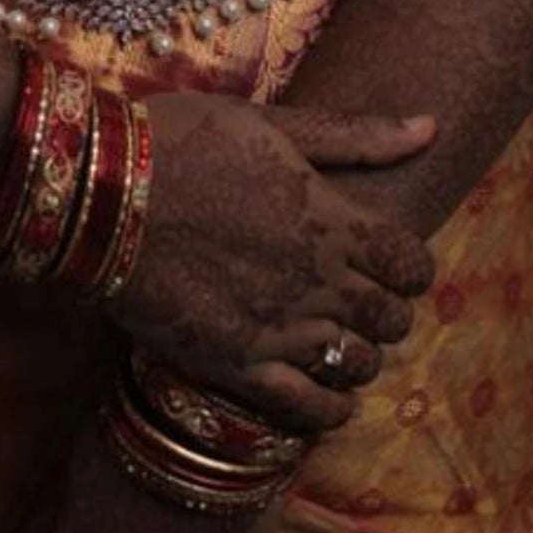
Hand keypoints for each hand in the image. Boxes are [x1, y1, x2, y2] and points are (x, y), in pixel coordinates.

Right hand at [104, 97, 438, 432]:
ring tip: (340, 340)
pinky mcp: (237, 365)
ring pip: (356, 364)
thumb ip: (355, 136)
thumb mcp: (272, 122)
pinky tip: (328, 397)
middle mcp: (318, 281)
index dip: (411, 266)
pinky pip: (307, 409)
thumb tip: (430, 128)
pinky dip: (330, 410)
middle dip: (388, 310)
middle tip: (366, 300)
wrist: (103, 190)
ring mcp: (280, 329)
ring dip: (360, 355)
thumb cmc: (184, 141)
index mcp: (332, 219)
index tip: (393, 261)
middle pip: (390, 317)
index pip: (411, 262)